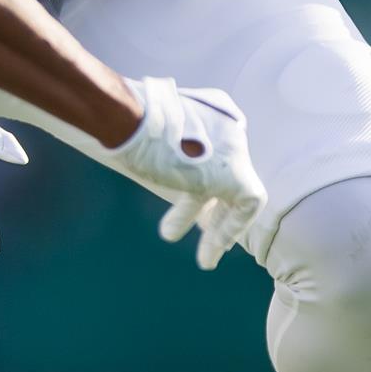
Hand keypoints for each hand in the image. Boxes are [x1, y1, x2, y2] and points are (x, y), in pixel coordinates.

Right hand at [105, 76, 265, 268]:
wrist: (129, 118)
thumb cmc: (125, 118)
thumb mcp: (146, 125)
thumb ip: (161, 136)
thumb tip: (146, 151)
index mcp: (212, 110)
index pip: (216, 147)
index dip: (206, 179)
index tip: (194, 203)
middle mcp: (229, 126)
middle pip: (225, 171)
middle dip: (210, 205)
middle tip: (199, 227)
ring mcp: (235, 149)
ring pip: (233, 192)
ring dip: (217, 228)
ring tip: (205, 261)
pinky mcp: (236, 173)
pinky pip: (246, 206)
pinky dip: (228, 230)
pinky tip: (209, 255)